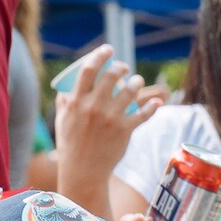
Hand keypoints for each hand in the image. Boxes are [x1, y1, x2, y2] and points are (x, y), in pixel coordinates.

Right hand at [54, 47, 157, 190]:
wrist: (83, 170)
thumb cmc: (71, 144)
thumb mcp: (62, 120)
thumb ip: (65, 102)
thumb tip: (66, 88)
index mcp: (76, 101)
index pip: (88, 69)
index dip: (100, 55)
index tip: (108, 49)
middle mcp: (93, 107)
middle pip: (111, 76)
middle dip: (121, 67)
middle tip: (124, 68)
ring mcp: (110, 118)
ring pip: (129, 91)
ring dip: (137, 82)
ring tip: (137, 81)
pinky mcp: (124, 131)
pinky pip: (142, 114)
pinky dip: (152, 107)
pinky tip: (158, 102)